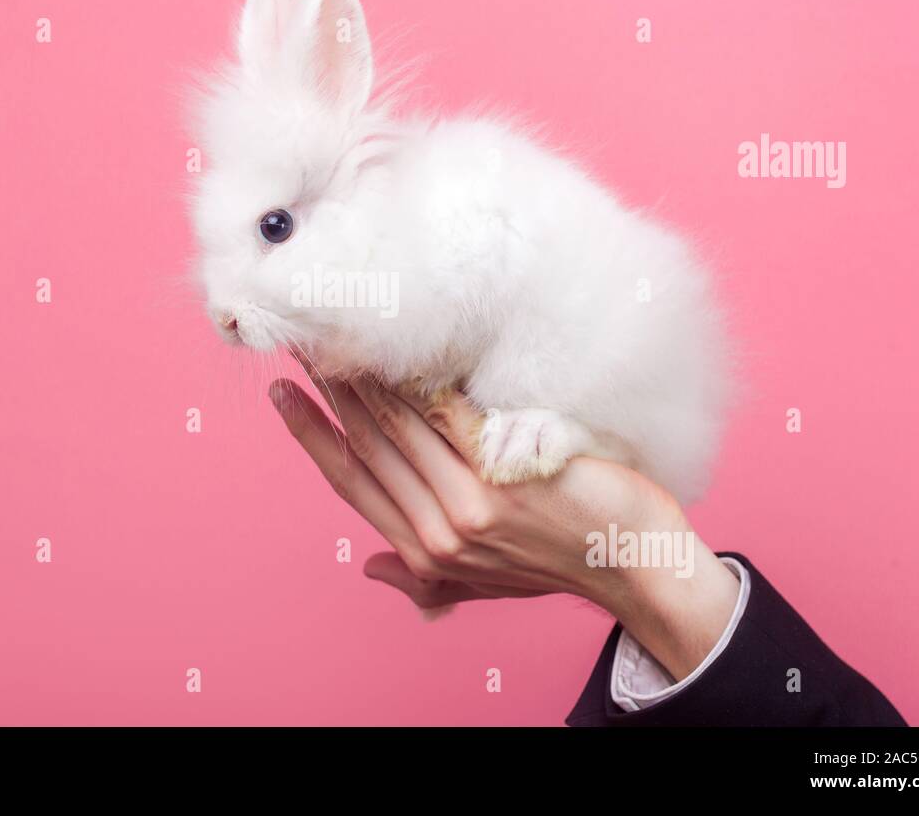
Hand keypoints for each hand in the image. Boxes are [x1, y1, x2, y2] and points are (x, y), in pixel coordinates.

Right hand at [268, 375, 739, 680]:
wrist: (635, 563)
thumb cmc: (562, 565)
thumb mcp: (484, 584)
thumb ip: (425, 578)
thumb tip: (369, 569)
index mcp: (429, 551)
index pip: (352, 483)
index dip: (313, 436)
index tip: (284, 395)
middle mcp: (442, 528)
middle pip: (368, 444)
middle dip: (329, 389)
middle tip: (303, 341)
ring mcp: (474, 498)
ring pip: (399, 424)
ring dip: (363, 375)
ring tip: (339, 334)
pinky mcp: (507, 466)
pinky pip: (448, 412)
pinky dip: (419, 378)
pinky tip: (400, 345)